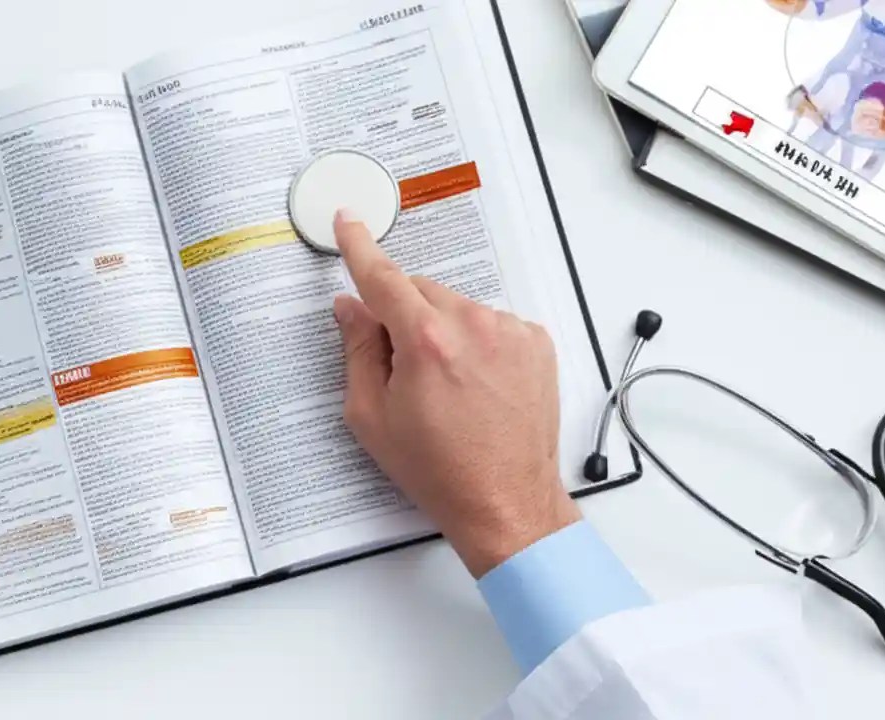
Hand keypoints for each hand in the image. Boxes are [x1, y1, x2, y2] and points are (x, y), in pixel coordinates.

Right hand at [331, 209, 580, 577]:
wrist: (506, 502)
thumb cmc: (438, 469)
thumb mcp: (372, 416)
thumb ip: (357, 351)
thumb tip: (350, 306)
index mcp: (425, 341)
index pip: (382, 278)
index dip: (359, 248)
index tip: (349, 222)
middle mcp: (472, 325)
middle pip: (420, 293)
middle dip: (403, 318)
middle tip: (403, 371)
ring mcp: (510, 331)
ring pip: (456, 308)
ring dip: (443, 332)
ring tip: (449, 389)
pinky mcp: (535, 342)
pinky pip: (491, 324)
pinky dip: (477, 343)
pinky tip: (477, 386)